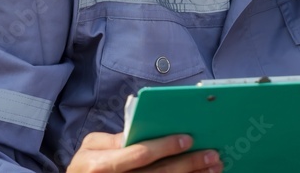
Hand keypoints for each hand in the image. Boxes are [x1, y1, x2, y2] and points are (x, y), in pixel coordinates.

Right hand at [68, 132, 221, 172]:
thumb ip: (114, 140)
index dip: (164, 147)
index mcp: (101, 165)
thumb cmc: (85, 165)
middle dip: (188, 164)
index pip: (139, 155)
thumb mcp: (90, 148)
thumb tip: (143, 131)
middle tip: (212, 155)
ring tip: (214, 168)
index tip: (188, 139)